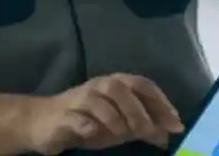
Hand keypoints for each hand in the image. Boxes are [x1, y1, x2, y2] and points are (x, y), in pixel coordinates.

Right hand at [23, 73, 183, 154]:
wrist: (43, 122)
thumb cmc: (87, 121)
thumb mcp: (119, 125)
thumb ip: (144, 127)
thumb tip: (169, 134)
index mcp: (114, 85)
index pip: (142, 84)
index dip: (160, 101)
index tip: (174, 122)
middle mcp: (98, 87)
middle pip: (120, 88)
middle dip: (138, 110)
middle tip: (148, 131)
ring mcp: (79, 100)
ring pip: (99, 100)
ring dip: (116, 117)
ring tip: (123, 134)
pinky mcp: (63, 116)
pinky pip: (77, 118)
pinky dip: (88, 125)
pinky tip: (94, 133)